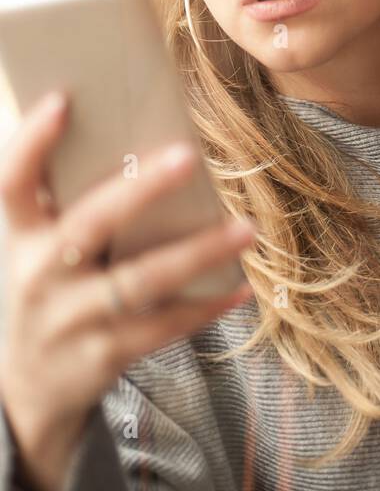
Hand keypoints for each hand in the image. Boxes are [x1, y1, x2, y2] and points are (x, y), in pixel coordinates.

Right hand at [0, 91, 255, 490]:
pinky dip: (205, 306)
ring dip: (199, 252)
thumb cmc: (51, 289)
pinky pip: (163, 326)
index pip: (14, 181)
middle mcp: (40, 273)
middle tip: (189, 155)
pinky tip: (239, 288)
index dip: (33, 142)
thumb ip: (68, 201)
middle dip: (141, 188)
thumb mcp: (40, 247)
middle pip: (91, 223)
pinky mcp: (104, 353)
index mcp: (23, 235)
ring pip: (142, 279)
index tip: (63, 100)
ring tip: (246, 229)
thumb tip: (129, 133)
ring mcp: (71, 317)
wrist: (27, 390)